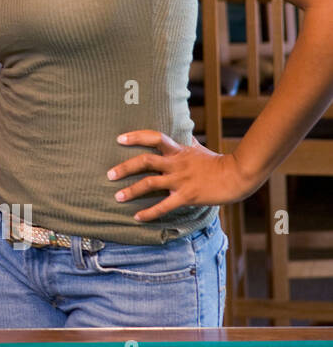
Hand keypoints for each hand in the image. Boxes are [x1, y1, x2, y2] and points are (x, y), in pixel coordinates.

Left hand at [107, 130, 258, 221]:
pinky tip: (137, 217)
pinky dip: (149, 212)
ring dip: (132, 191)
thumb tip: (179, 129)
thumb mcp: (197, 147)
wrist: (237, 175)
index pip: (154, 137)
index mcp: (177, 150)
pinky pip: (164, 205)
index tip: (119, 139)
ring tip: (117, 197)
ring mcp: (180, 180)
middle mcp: (176, 163)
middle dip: (125, 167)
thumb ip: (184, 141)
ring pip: (150, 183)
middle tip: (109, 175)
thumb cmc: (216, 162)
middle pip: (145, 161)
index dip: (136, 137)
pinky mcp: (187, 196)